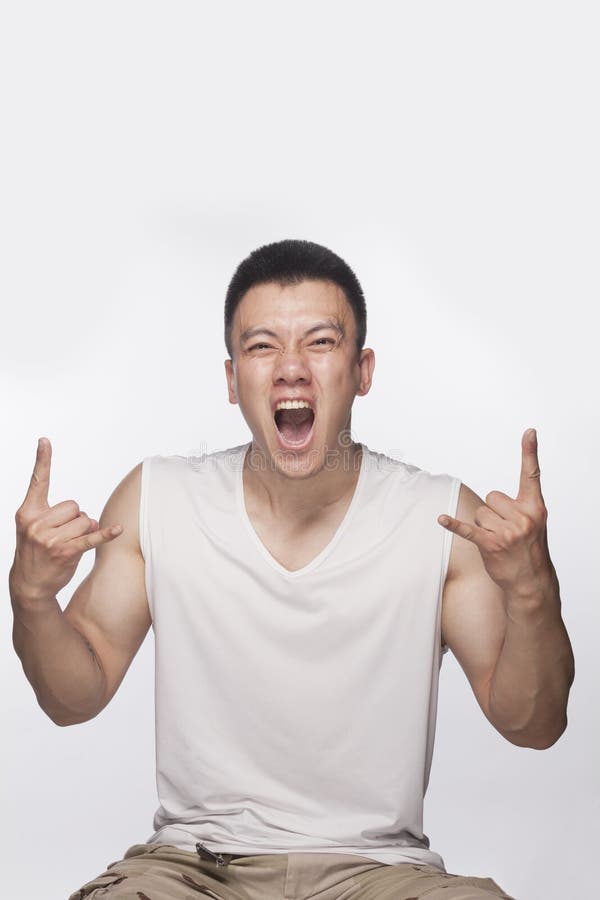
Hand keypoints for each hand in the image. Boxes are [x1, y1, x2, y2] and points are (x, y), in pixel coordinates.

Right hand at [9, 438, 122, 606]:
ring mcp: (51, 539)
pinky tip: (118, 529)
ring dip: (84, 531)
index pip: (37, 482)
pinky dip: (106, 534)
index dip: (42, 460)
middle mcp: (37, 523)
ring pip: (85, 520)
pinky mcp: (66, 552)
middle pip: (74, 505)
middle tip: (62, 534)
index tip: (45, 440)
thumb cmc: (35, 550)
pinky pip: (91, 538)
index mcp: (27, 512)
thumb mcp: (34, 528)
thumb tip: (88, 520)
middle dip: (75, 518)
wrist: (29, 583)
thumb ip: (55, 515)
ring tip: (68, 544)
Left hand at [438, 429, 553, 594]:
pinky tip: (441, 519)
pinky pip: (468, 529)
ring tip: (499, 542)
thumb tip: (493, 500)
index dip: (530, 452)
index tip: (529, 431)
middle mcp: (523, 516)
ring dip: (484, 527)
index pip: (532, 474)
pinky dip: (453, 524)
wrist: (531, 582)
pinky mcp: (491, 544)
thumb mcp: (534, 524)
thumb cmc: (530, 550)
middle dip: (494, 513)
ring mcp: (508, 531)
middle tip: (507, 532)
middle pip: (492, 497)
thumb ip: (519, 506)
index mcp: (535, 507)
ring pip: (480, 513)